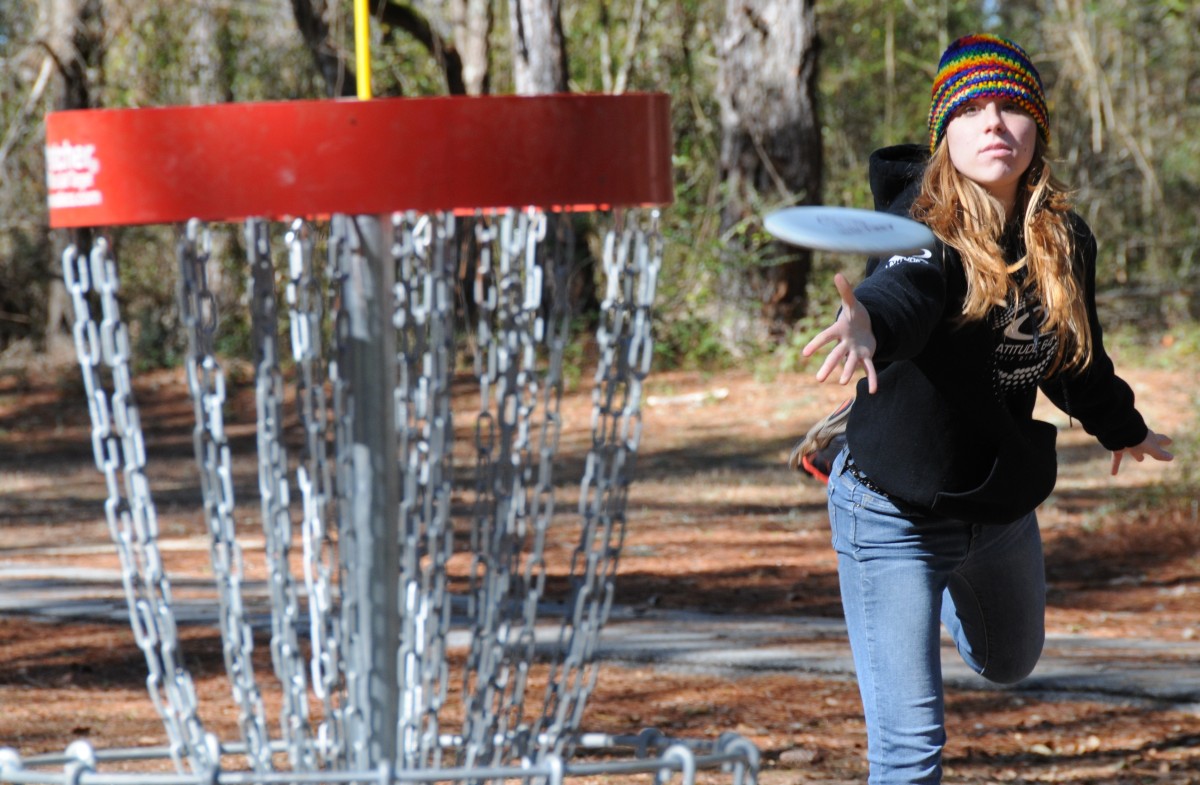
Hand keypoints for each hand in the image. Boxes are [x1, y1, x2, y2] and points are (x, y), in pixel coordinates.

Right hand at [802, 272, 878, 393]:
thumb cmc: (855, 315)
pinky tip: (873, 390)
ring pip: (849, 363)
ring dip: (846, 373)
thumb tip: (838, 275)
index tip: (805, 354)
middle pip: (835, 355)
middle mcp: (844, 343)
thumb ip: (845, 291)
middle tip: (818, 380)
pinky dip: (872, 379)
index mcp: (839, 330)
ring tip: (842, 383)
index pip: (825, 337)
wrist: (865, 327)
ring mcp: (854, 352)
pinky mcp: (866, 356)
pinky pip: (869, 369)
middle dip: (828, 366)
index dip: (816, 344)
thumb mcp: (852, 302)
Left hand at [1111, 429, 1173, 474]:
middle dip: (1150, 447)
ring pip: (1133, 449)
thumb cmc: (1139, 439)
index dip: (1165, 441)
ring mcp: (1128, 442)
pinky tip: (1113, 474)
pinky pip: (1117, 458)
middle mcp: (1139, 439)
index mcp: (1150, 438)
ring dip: (1136, 453)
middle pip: (1146, 443)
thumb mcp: (1152, 448)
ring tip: (1140, 458)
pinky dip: (1115, 466)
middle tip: (1152, 451)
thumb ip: (1160, 454)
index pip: (1160, 439)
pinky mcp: (1118, 447)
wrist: (1120, 431)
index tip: (1169, 441)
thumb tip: (1171, 457)